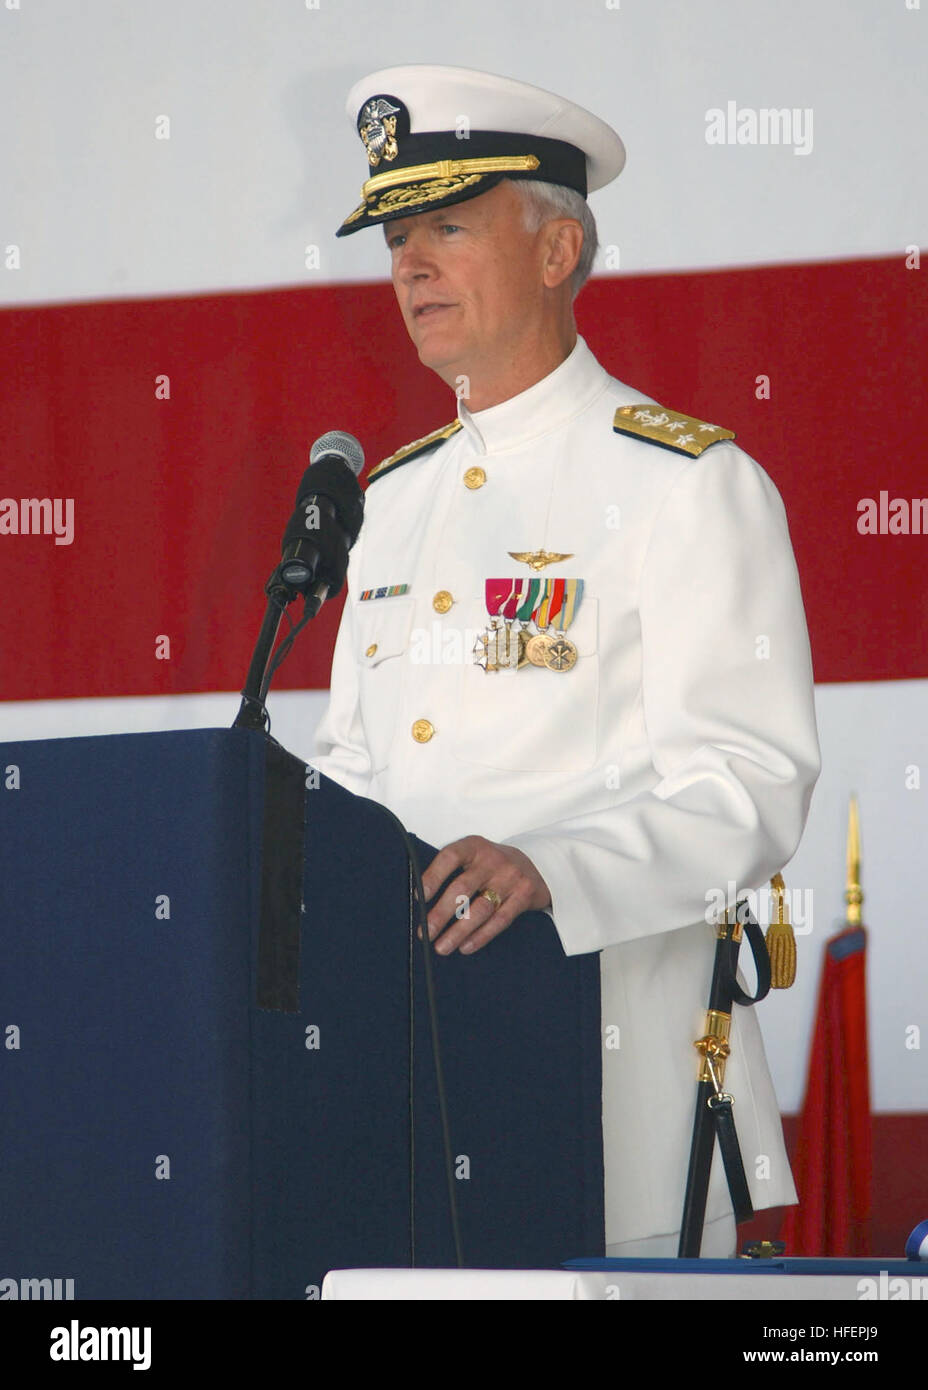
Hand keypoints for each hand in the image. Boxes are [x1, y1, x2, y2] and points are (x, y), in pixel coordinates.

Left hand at [419, 835, 551, 955]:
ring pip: (481, 908)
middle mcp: (493, 859)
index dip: (433, 876)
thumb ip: (453, 872)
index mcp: (474, 846)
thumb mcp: (474, 857)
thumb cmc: (493, 866)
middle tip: (426, 933)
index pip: (450, 857)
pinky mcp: (524, 895)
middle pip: (462, 887)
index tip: (419, 897)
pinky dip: (481, 936)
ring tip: (442, 947)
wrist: (536, 865)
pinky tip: (466, 946)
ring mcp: (510, 877)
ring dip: (458, 931)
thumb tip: (422, 904)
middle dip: (441, 913)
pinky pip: (500, 920)